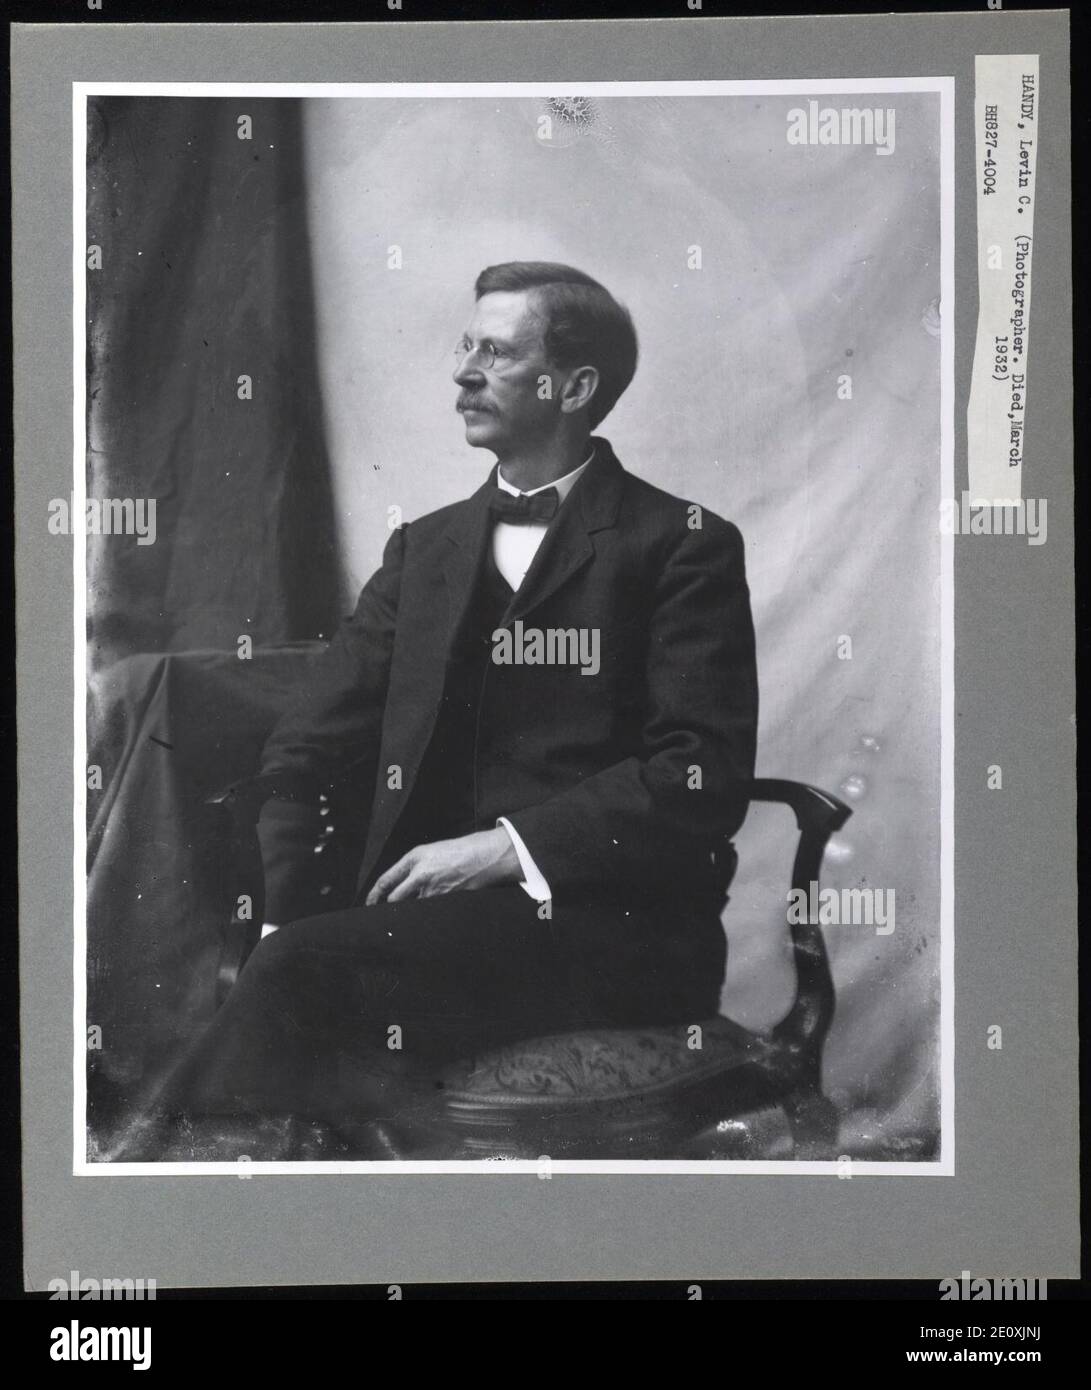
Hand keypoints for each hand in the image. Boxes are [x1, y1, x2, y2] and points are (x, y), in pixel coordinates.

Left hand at [365, 828, 520, 905]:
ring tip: (416, 909)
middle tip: (385, 915)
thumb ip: (411, 868)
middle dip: (389, 909)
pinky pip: (429, 911)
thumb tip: (397, 888)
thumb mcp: (429, 852)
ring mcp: (433, 889)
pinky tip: (431, 910)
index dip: (374, 896)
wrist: (483, 856)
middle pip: (395, 900)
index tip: (369, 904)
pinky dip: (426, 914)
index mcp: (414, 858)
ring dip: (411, 912)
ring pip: (412, 908)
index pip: (386, 880)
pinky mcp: (446, 899)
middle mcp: (421, 874)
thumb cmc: (457, 852)